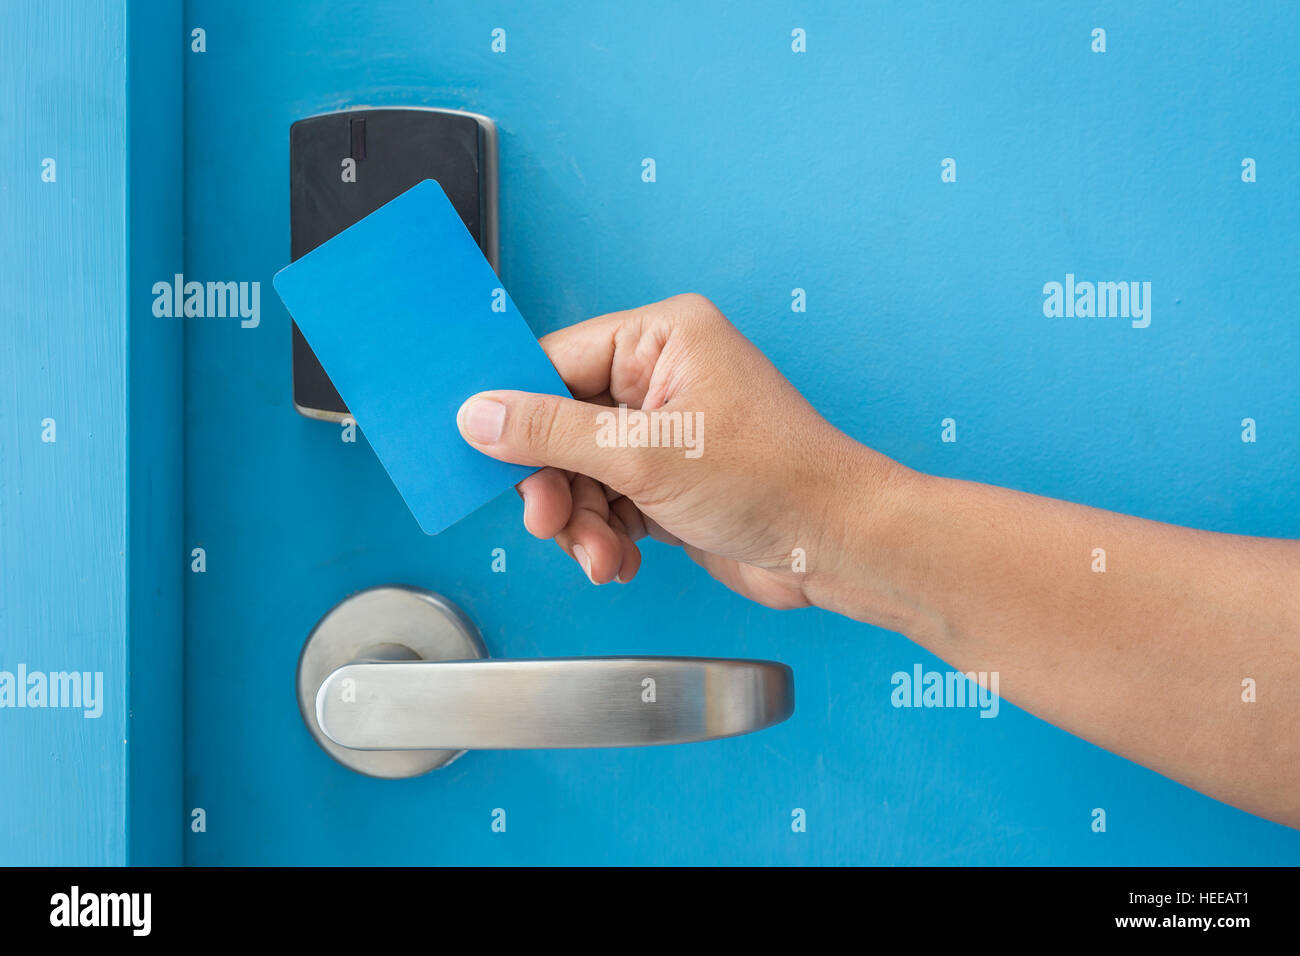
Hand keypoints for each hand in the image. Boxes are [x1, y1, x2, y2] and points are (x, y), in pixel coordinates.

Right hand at [456, 294, 897, 608]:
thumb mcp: (645, 454)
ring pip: (582, 472)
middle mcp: (663, 376)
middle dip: (555, 481)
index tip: (481, 449)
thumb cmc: (773, 479)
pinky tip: (620, 560)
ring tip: (598, 553)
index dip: (516, 410)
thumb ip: (553, 434)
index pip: (556, 361)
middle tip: (547, 519)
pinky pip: (608, 502)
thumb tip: (479, 415)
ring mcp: (667, 431)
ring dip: (581, 520)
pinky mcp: (671, 480)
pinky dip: (605, 535)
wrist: (835, 547)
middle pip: (562, 423)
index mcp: (664, 338)